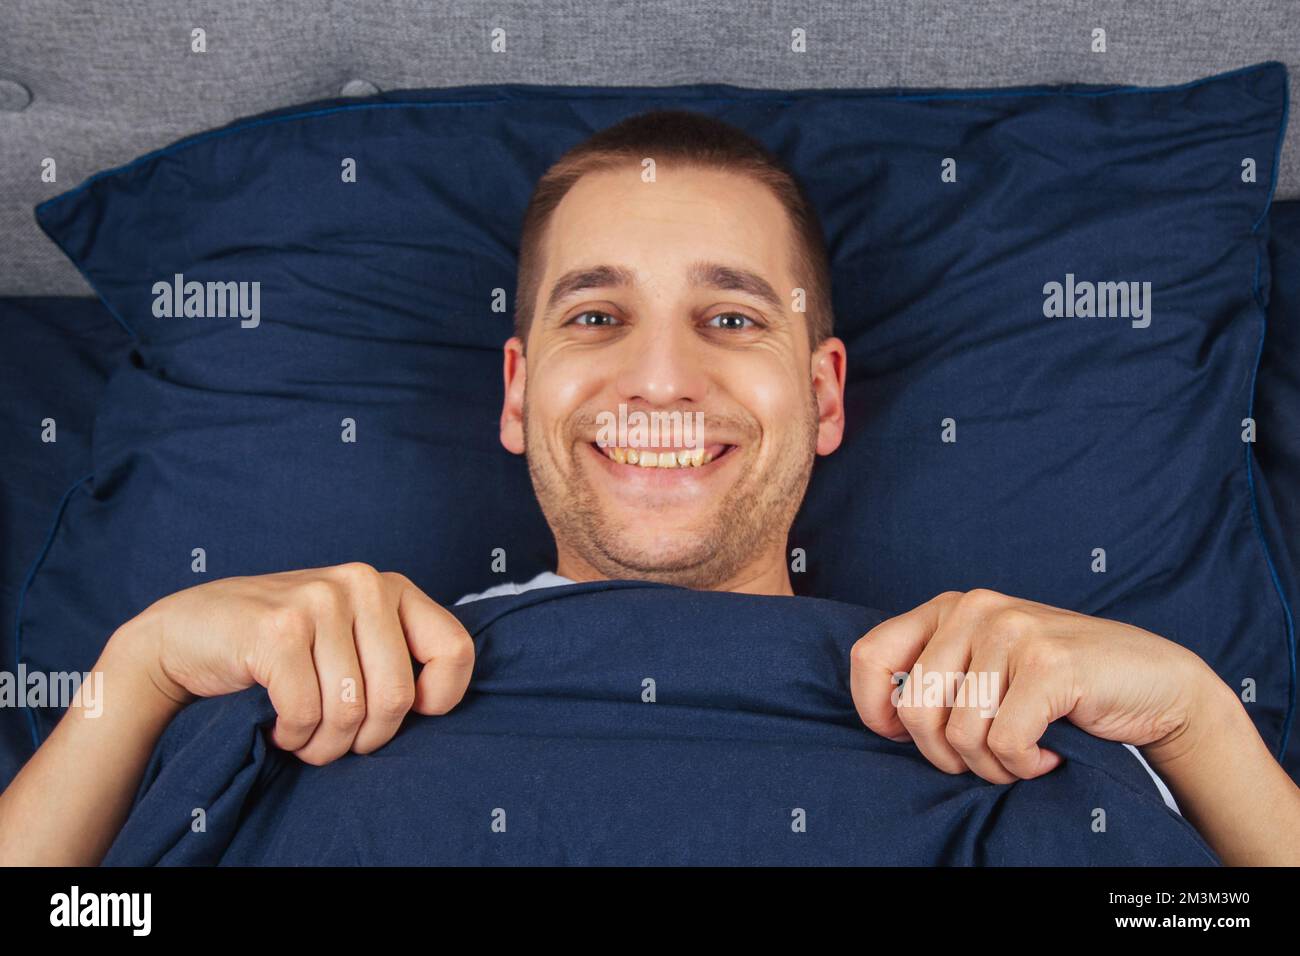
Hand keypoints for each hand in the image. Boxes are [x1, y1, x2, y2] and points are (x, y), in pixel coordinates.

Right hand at [117, 563, 474, 764]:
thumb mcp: (349, 636)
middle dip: (366, 738)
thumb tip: (439, 704)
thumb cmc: (279, 647)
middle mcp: (361, 583)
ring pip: (350, 712)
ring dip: (323, 745)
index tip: (408, 716)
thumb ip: (395, 654)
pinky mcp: (277, 629)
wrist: (185, 633)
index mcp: (390, 587)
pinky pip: (306, 712)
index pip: (455, 650)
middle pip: (398, 697)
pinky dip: (292, 736)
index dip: (439, 700)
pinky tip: (278, 726)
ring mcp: (318, 601)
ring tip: (304, 736)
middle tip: (336, 740)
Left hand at [849, 588, 1223, 782]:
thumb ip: (937, 677)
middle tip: (985, 759)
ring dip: (992, 766)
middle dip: (945, 755)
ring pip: (961, 733)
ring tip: (1023, 755)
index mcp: (948, 608)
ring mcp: (1012, 631)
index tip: (904, 737)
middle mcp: (974, 609)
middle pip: (914, 708)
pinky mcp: (1050, 664)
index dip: (875, 710)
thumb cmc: (1059, 686)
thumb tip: (884, 716)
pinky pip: (1005, 741)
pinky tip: (1048, 753)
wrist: (1156, 682)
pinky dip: (1024, 764)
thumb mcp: (986, 667)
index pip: (869, 656)